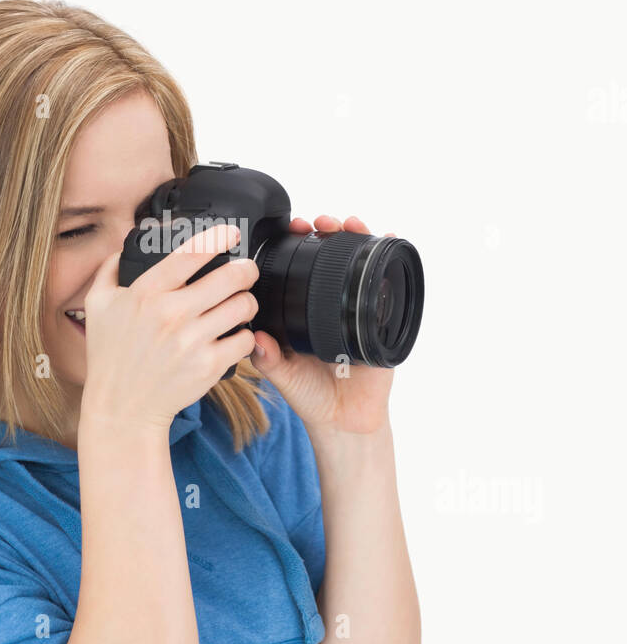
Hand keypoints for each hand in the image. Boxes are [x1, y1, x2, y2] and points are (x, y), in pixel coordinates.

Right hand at [80, 222, 259, 433]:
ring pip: (244, 306)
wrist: (123, 407)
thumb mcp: (96, 306)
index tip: (231, 233)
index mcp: (145, 293)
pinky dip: (245, 335)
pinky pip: (245, 339)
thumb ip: (109, 269)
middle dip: (245, 269)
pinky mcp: (209, 366)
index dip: (218, 237)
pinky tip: (234, 334)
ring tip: (240, 303)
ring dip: (247, 301)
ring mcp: (192, 341)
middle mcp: (171, 314)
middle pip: (231, 276)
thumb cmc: (110, 356)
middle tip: (245, 271)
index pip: (191, 254)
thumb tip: (124, 246)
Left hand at [250, 214, 396, 435]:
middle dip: (328, 231)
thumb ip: (269, 359)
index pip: (303, 266)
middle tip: (321, 222)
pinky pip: (387, 285)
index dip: (299, 245)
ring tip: (350, 223)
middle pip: (333, 256)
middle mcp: (332, 303)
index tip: (292, 228)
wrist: (345, 421)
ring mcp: (358, 308)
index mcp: (305, 309)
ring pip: (359, 263)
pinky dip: (387, 260)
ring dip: (357, 237)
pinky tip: (385, 241)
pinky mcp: (383, 320)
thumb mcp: (284, 376)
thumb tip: (256, 337)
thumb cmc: (311, 395)